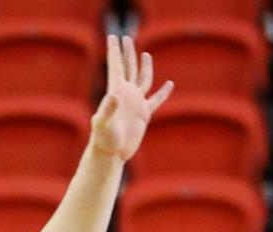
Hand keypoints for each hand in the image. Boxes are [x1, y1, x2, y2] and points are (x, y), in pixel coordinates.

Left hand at [90, 34, 174, 162]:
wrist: (112, 154)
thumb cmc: (103, 140)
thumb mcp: (103, 125)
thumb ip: (107, 110)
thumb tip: (114, 97)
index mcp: (115, 91)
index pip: (116, 66)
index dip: (114, 51)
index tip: (113, 36)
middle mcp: (126, 94)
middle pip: (128, 68)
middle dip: (127, 53)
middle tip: (126, 38)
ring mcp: (135, 103)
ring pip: (142, 79)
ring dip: (144, 67)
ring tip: (145, 54)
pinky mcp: (143, 114)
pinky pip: (156, 100)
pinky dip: (163, 92)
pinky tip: (169, 84)